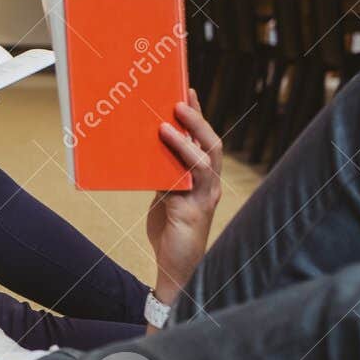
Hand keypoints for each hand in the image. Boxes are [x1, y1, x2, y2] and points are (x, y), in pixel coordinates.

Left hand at [146, 88, 222, 303]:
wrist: (174, 268)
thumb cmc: (168, 231)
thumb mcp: (162, 195)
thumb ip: (162, 174)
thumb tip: (147, 147)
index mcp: (202, 178)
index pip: (203, 141)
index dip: (197, 116)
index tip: (186, 91)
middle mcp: (209, 183)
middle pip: (211, 142)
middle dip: (197, 117)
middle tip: (181, 95)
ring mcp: (206, 196)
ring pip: (207, 156)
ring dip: (191, 133)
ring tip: (172, 116)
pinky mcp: (196, 209)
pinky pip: (193, 177)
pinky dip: (181, 157)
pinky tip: (165, 143)